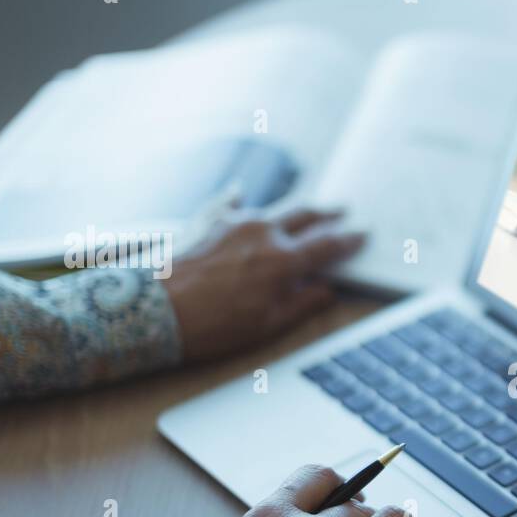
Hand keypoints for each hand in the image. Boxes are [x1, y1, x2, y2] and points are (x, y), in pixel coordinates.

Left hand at [164, 205, 365, 361]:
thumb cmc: (212, 325)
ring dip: (292, 208)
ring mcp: (235, 221)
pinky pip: (230, 202)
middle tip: (342, 209)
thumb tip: (327, 291)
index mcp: (284, 262)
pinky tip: (240, 191)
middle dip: (328, 213)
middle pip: (306, 215)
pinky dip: (240, 198)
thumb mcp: (267, 325)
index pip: (328, 245)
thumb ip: (302, 304)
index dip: (349, 240)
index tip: (363, 234)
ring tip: (303, 208)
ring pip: (274, 208)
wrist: (154, 309)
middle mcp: (264, 233)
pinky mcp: (208, 220)